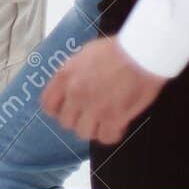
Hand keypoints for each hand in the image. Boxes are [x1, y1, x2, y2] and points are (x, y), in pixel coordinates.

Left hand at [42, 36, 166, 143]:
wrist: (140, 54)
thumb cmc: (116, 50)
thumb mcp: (84, 55)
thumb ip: (73, 73)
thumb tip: (70, 86)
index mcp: (65, 76)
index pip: (48, 104)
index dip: (57, 110)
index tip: (65, 111)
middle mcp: (75, 94)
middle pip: (66, 122)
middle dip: (77, 120)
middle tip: (90, 115)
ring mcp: (94, 108)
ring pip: (84, 133)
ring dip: (94, 128)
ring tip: (104, 120)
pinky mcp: (114, 118)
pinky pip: (106, 138)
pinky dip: (112, 134)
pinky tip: (118, 125)